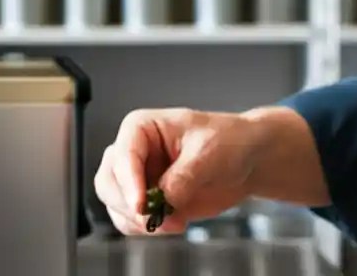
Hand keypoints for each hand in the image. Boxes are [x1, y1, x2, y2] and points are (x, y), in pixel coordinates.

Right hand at [94, 107, 260, 235]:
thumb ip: (182, 178)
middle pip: (108, 182)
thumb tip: (162, 201)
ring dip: (140, 221)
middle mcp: (134, 153)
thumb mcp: (208, 153)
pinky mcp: (149, 201)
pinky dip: (147, 228)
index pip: (123, 155)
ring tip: (174, 221)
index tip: (141, 205)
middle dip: (129, 206)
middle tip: (154, 218)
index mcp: (142, 128)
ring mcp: (139, 178)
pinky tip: (174, 222)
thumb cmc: (228, 140)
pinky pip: (132, 221)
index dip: (128, 182)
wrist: (248, 160)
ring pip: (115, 205)